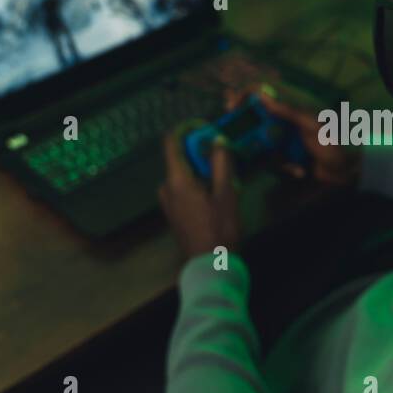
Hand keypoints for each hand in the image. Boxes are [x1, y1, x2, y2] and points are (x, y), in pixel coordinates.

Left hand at [158, 123, 241, 260]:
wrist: (210, 265)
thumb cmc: (219, 228)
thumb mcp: (226, 193)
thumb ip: (221, 163)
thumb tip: (219, 140)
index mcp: (176, 180)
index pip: (172, 143)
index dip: (187, 130)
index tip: (205, 128)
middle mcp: (166, 187)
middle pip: (180, 158)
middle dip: (200, 152)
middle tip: (224, 154)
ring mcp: (167, 202)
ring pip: (183, 174)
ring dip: (201, 169)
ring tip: (225, 175)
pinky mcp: (173, 212)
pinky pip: (183, 188)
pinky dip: (197, 183)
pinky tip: (216, 191)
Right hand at [235, 82, 361, 186]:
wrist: (346, 169)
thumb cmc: (332, 141)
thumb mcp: (311, 124)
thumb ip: (287, 110)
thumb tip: (262, 94)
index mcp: (289, 108)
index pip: (260, 94)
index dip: (243, 96)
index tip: (231, 107)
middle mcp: (282, 122)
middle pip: (255, 122)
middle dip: (249, 132)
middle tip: (244, 142)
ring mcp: (283, 141)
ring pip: (261, 145)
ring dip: (272, 156)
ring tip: (289, 163)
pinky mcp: (285, 158)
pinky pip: (272, 162)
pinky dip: (285, 167)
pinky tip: (299, 170)